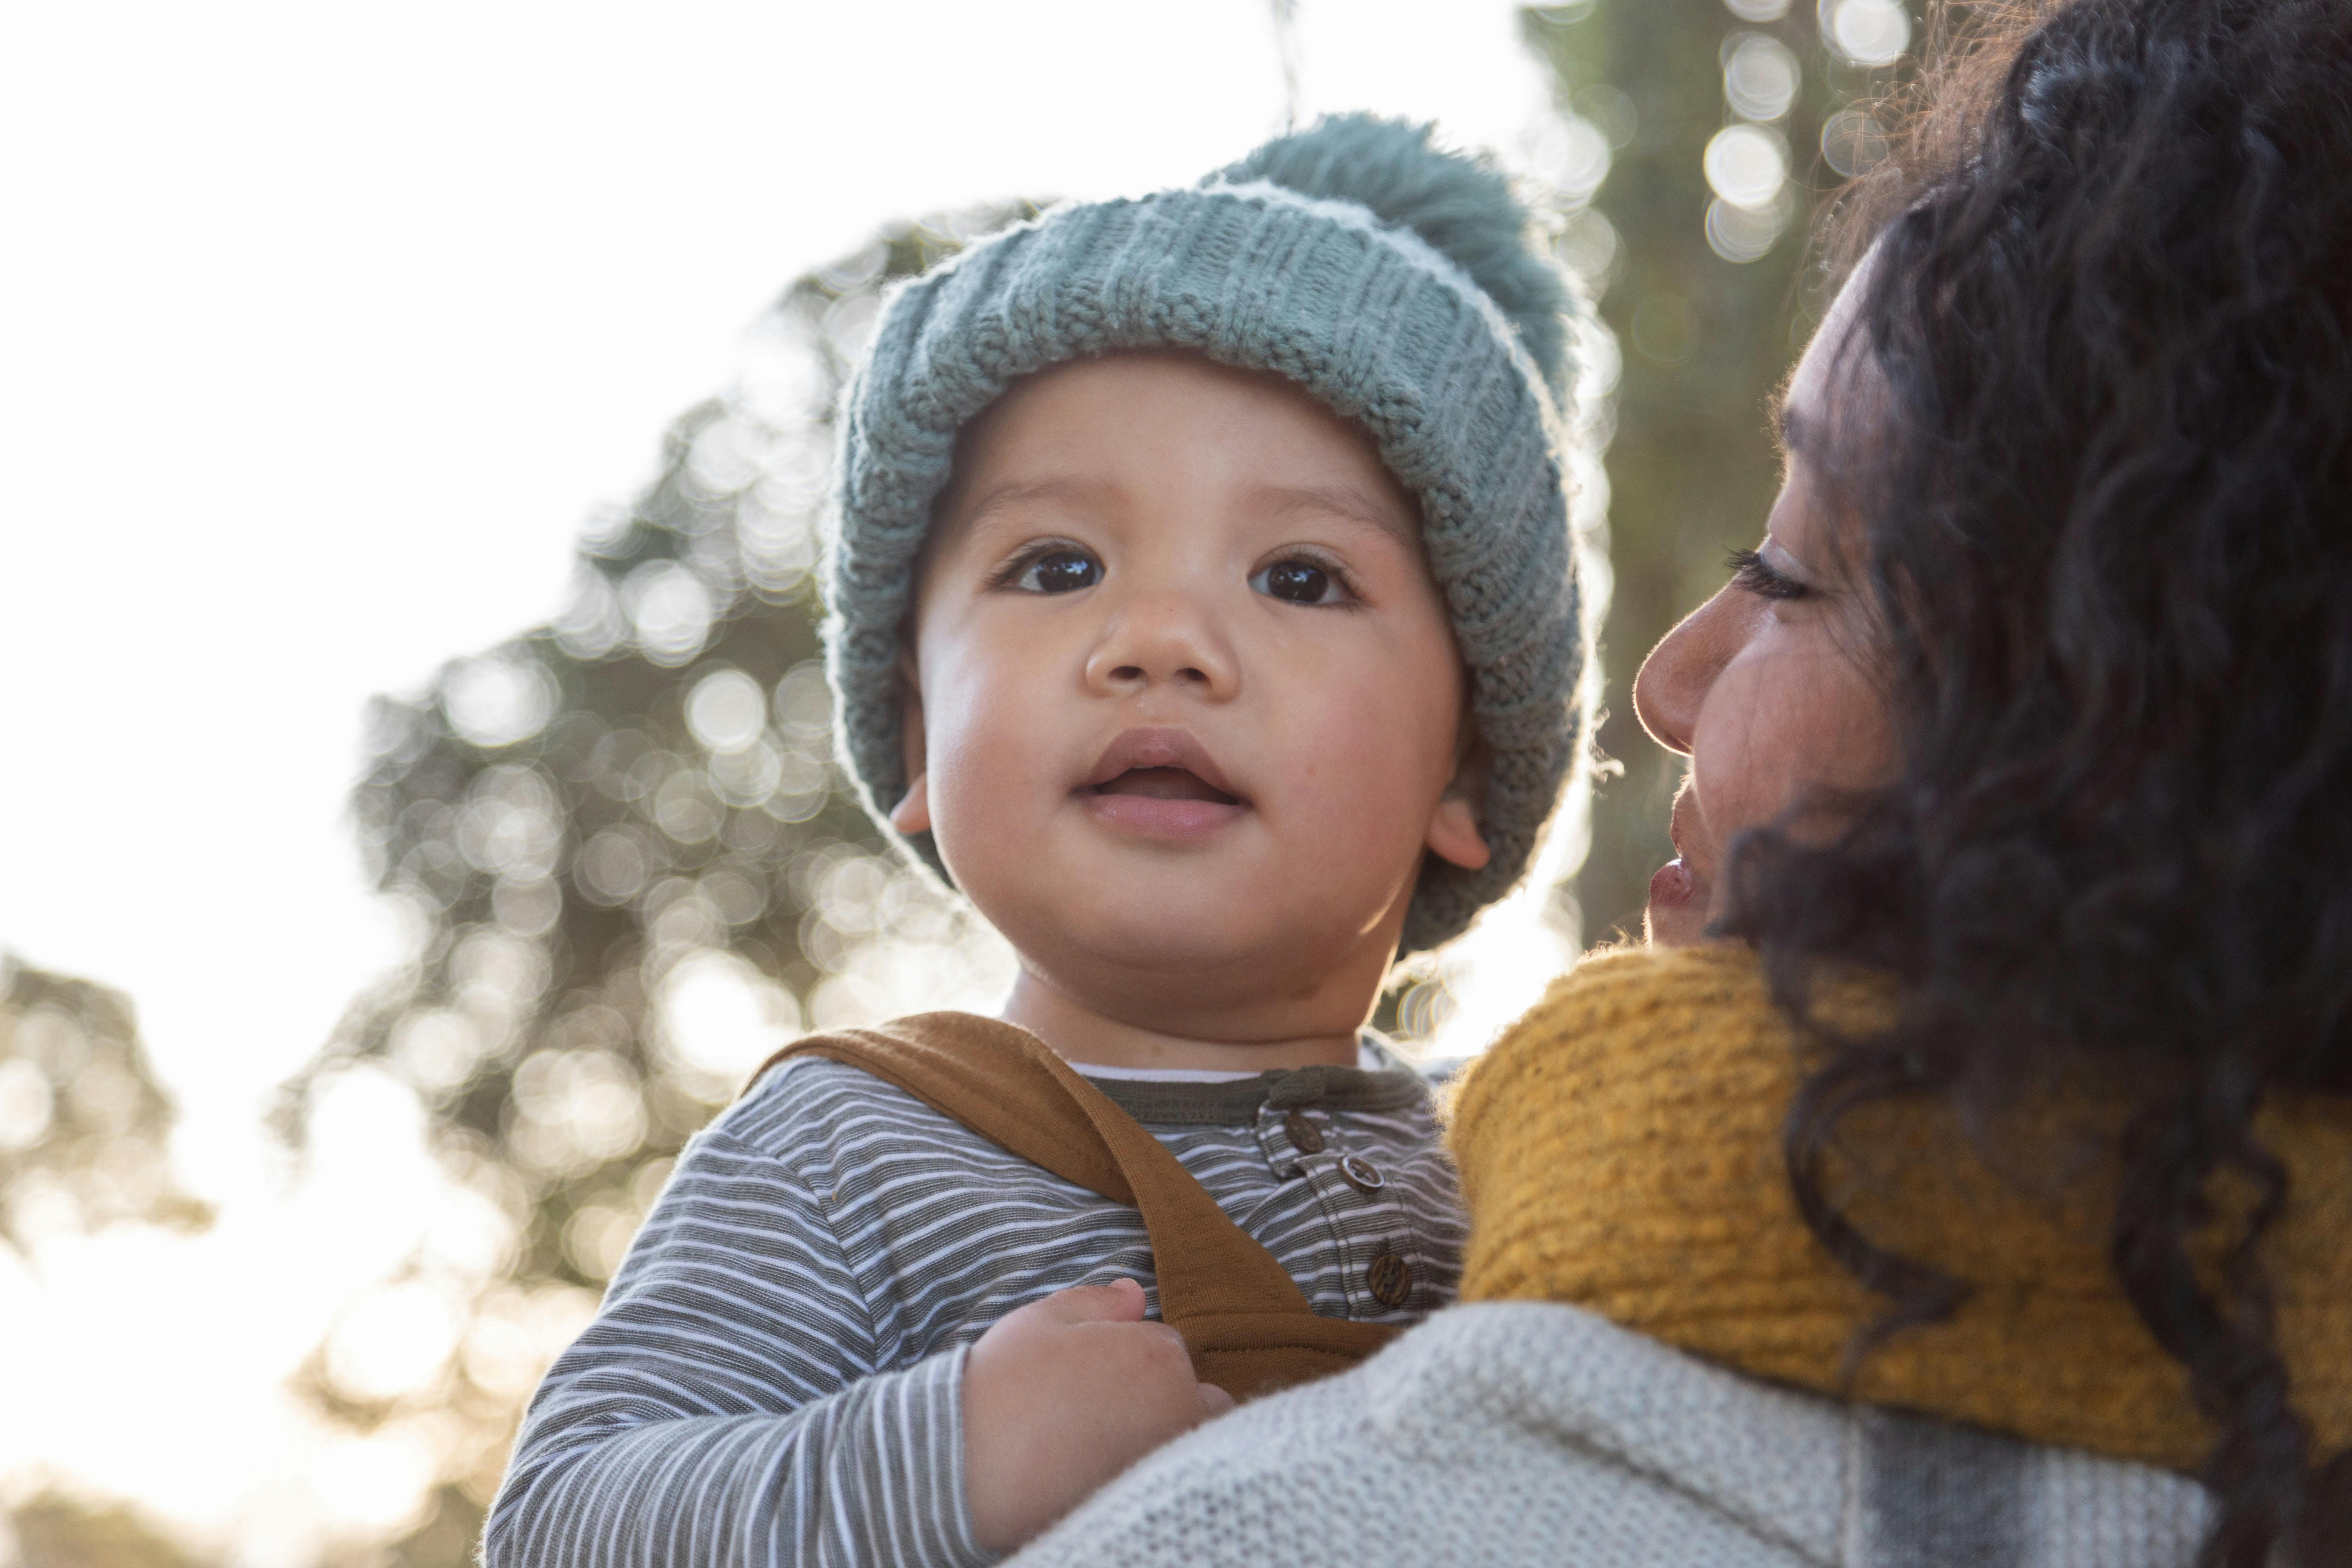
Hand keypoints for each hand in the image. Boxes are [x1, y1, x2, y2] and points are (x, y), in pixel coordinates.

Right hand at [962, 1278, 1232, 1551]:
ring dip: (1166, 1437)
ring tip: (1108, 1442)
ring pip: (1192, 1444)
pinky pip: (1171, 1483)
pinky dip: (1152, 1475)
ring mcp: (1169, 1463)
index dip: (1132, 1354)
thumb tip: (1135, 1294)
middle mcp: (1178, 1411)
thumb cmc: (1003, 1387)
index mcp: (1158, 1358)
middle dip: (1170, 1399)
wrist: (969, 1469)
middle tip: (1111, 1411)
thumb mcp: (1043, 1321)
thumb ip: (1098, 1303)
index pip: (1169, 1348)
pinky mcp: (1153, 1502)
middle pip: (1201, 1401)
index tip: (1095, 1371)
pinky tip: (1106, 1470)